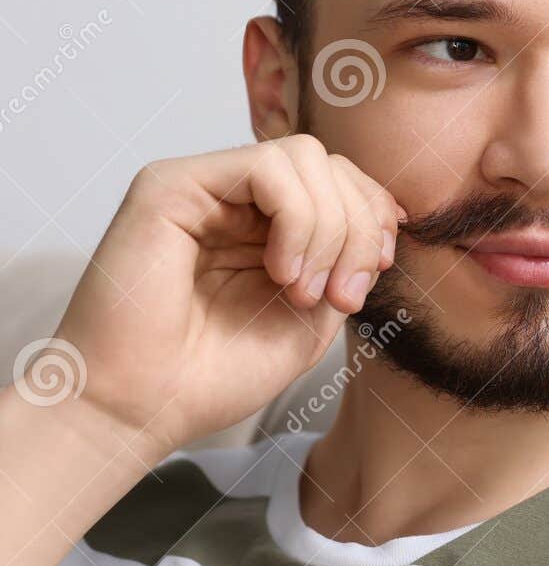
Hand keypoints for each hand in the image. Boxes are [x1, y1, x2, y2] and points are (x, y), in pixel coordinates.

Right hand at [34, 134, 402, 460]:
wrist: (144, 408)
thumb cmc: (215, 374)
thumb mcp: (312, 316)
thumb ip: (347, 260)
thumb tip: (387, 213)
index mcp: (267, 226)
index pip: (341, 180)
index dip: (374, 217)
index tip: (376, 275)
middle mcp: (235, 199)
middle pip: (331, 165)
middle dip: (359, 229)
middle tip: (342, 296)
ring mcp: (204, 187)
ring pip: (306, 157)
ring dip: (329, 228)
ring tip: (302, 290)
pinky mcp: (171, 184)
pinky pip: (267, 165)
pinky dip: (297, 218)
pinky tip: (281, 271)